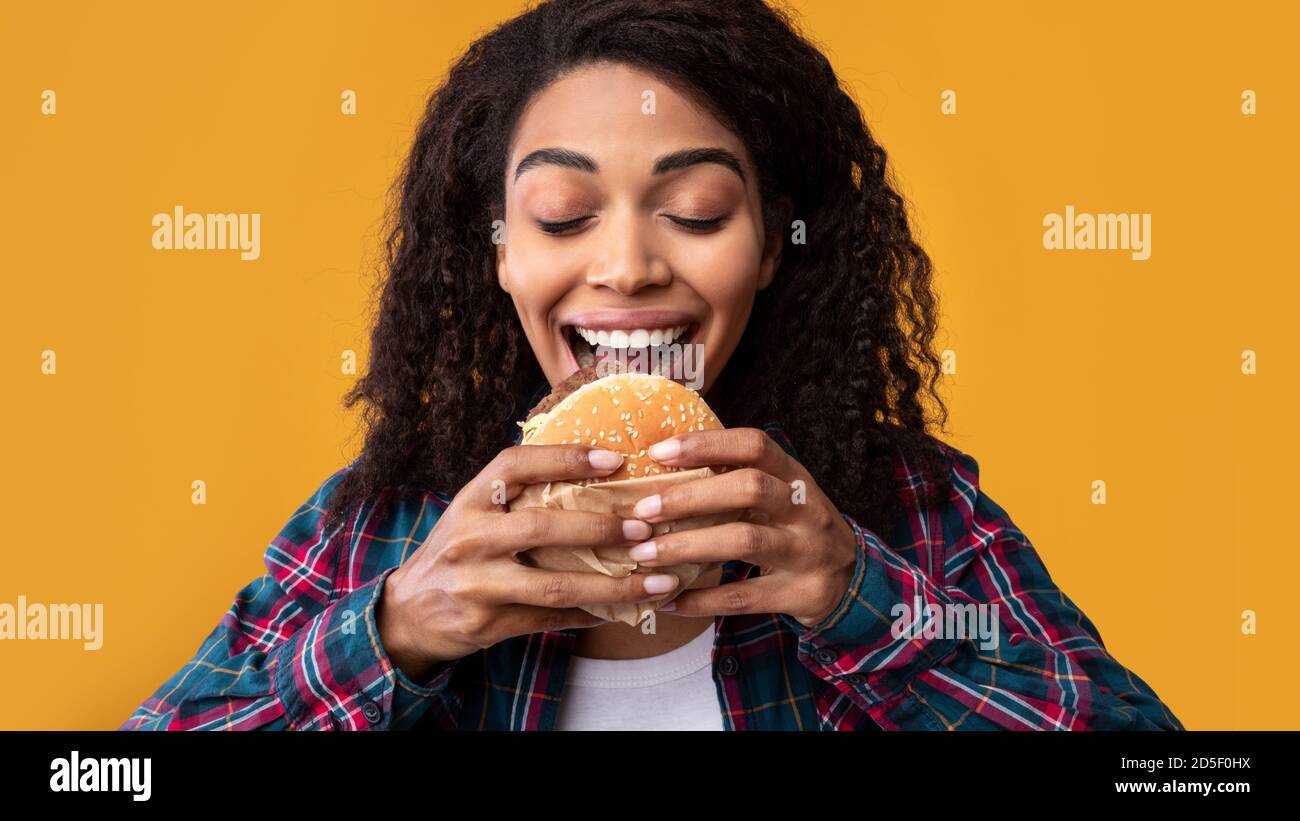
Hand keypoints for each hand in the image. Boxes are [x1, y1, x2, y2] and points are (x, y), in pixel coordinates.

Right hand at [377, 444, 681, 680]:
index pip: (516, 465)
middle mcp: (470, 538)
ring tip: (655, 582)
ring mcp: (477, 585)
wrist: (408, 611)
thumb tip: (598, 473)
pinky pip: (549, 620)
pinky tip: (622, 610)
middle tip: (646, 528)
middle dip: (601, 527)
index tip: (615, 459)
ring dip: (611, 585)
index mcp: (470, 500)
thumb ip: (519, 495)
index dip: (566, 458)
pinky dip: (590, 615)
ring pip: (554, 585)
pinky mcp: (486, 625)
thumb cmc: (459, 550)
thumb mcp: (474, 512)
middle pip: (542, 526)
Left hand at [625, 428, 858, 626]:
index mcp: (795, 477)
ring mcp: (808, 552)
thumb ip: (736, 482)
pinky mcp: (802, 593)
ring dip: (688, 546)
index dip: (707, 444)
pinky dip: (701, 599)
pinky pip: (744, 597)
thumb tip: (660, 468)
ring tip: (645, 554)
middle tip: (644, 510)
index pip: (754, 445)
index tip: (659, 451)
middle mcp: (806, 509)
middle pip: (750, 489)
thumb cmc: (795, 528)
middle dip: (691, 497)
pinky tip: (668, 600)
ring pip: (745, 541)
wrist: (851, 581)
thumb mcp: (780, 496)